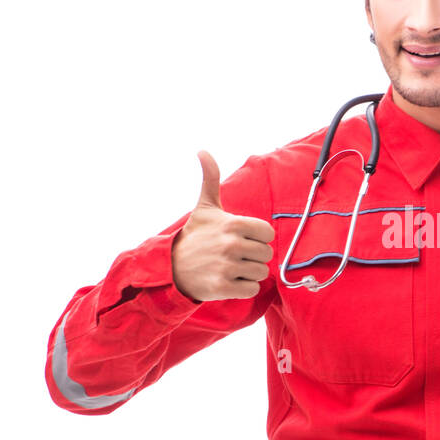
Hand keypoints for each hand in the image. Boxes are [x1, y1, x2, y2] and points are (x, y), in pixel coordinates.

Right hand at [170, 150, 275, 301]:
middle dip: (253, 256)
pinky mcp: (223, 287)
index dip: (257, 237)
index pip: (267, 233)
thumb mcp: (205, 207)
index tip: (241, 238)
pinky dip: (243, 288)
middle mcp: (232, 244)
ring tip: (231, 267)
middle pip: (266, 254)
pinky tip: (229, 280)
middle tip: (233, 254)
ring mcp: (227, 267)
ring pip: (261, 272)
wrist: (171, 267)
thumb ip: (211, 178)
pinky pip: (251, 289)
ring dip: (249, 273)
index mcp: (234, 223)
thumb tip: (202, 150)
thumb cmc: (195, 236)